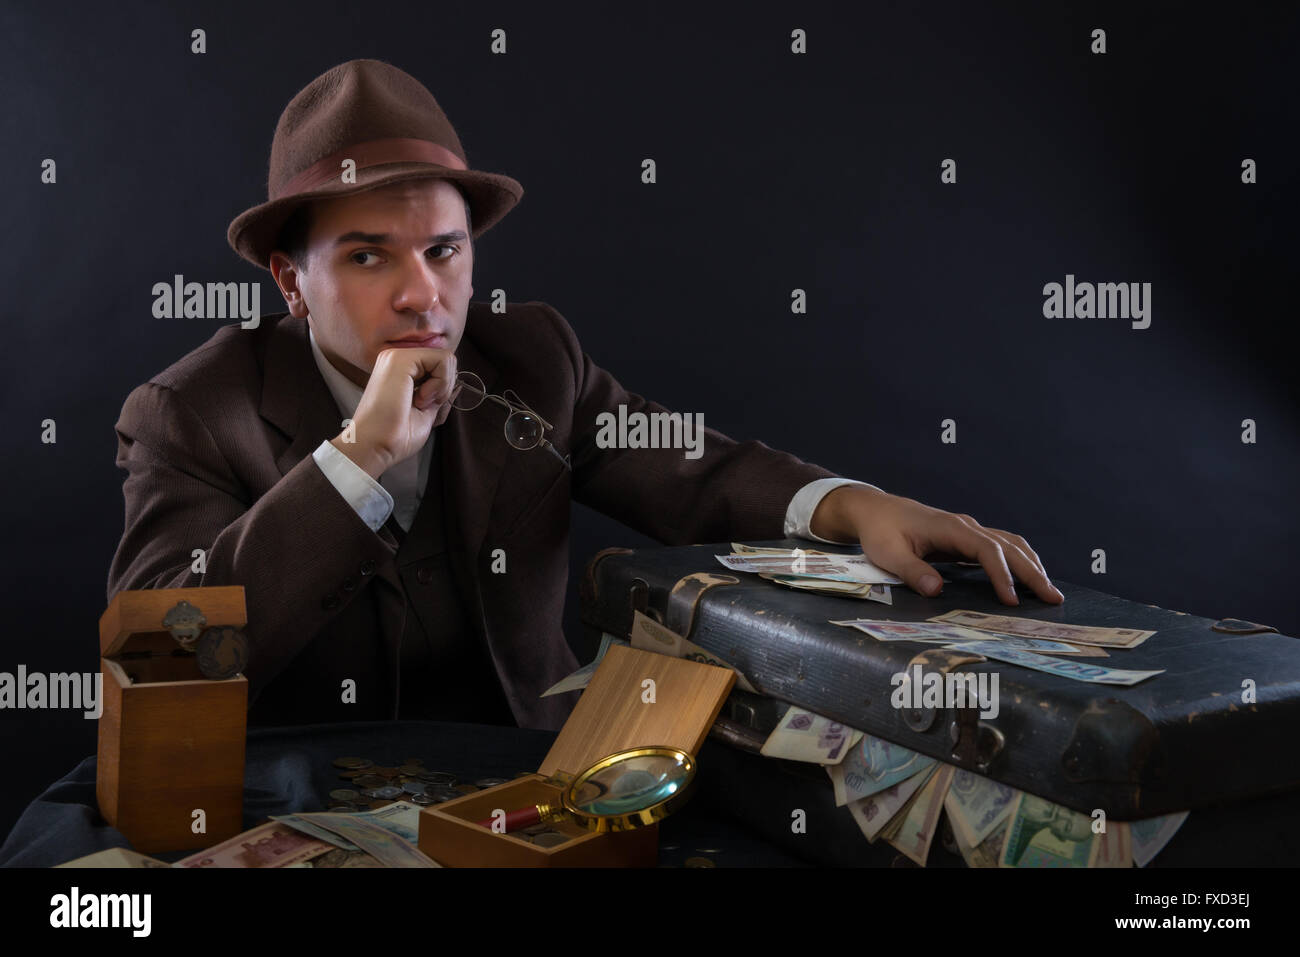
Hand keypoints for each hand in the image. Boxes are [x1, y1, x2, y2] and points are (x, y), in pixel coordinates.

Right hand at [330, 347, 456, 478]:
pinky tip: (421, 398)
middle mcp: (396, 359)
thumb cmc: (396, 436)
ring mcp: (397, 356)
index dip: (444, 386)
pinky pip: (442, 359)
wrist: (376, 446)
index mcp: (400, 371)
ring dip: (442, 385)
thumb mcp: (427, 412)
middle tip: (424, 404)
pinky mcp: (401, 359)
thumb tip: (459, 384)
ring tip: (419, 402)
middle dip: (445, 385)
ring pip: (446, 358)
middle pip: (444, 360)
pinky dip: (440, 383)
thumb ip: (440, 395)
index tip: (426, 405)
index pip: (439, 365)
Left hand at [809, 485, 1063, 605]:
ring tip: (1049, 591)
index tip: (1011, 600)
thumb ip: (911, 571)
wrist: (875, 510)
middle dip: (1033, 572)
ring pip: (1010, 544)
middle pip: (1008, 547)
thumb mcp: (888, 553)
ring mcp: (968, 530)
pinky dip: (1019, 561)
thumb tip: (936, 590)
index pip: (987, 550)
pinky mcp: (966, 538)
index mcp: (950, 528)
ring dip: (1031, 565)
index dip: (1002, 575)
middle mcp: (966, 526)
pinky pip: (1000, 547)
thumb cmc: (880, 531)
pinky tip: (1028, 577)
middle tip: (1054, 598)